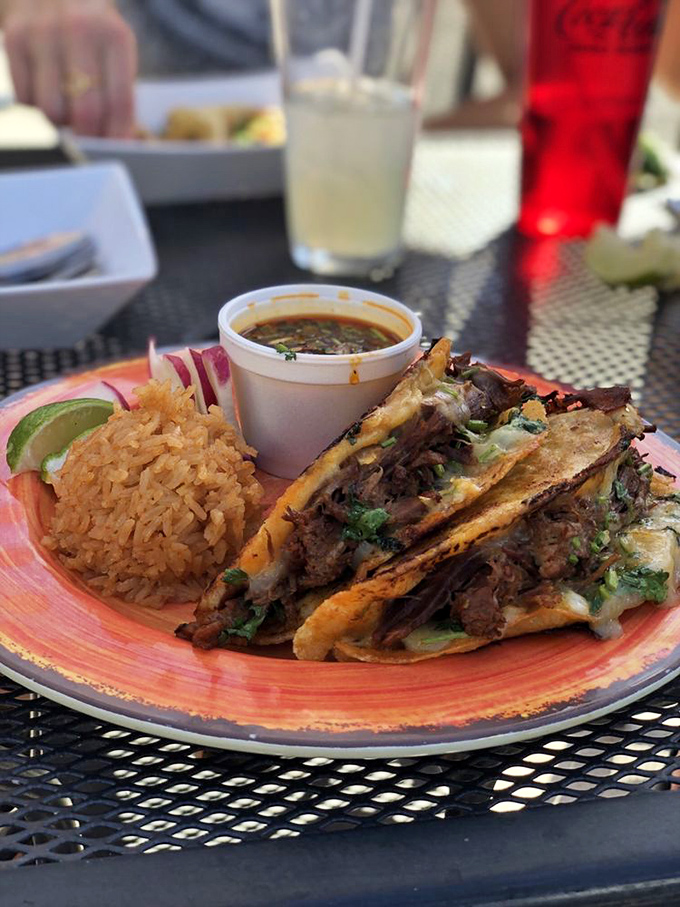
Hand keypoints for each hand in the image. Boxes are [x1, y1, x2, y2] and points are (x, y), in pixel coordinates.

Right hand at [4, 0, 136, 136]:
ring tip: (65, 103)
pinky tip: (44, 85)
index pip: (120, 102)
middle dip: (89, 136)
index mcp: (113, 35)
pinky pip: (26, 98)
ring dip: (61, 119)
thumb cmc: (89, 29)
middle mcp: (79, 30)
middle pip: (86, 112)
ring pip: (52, 111)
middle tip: (89, 137)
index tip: (115, 150)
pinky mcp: (14, 38)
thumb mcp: (114, 50)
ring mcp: (43, 32)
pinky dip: (37, 103)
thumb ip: (119, 94)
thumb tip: (120, 142)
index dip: (118, 136)